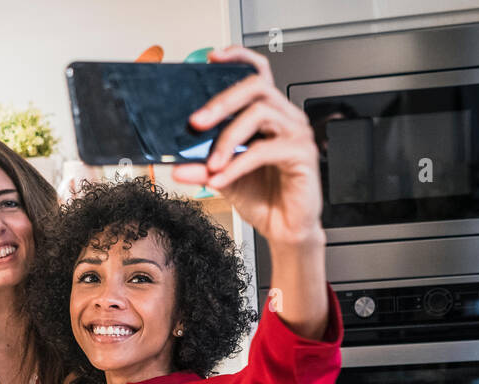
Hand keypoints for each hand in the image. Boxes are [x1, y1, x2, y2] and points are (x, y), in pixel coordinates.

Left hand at [173, 45, 324, 250]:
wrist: (284, 229)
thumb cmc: (263, 198)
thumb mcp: (222, 179)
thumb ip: (202, 168)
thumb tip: (176, 167)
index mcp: (268, 114)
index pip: (257, 73)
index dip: (238, 58)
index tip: (212, 58)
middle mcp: (285, 117)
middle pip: (256, 87)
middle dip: (222, 101)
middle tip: (196, 122)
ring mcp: (296, 133)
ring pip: (260, 113)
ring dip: (228, 137)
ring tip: (211, 163)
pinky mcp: (302, 154)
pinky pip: (264, 150)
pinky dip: (237, 165)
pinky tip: (221, 178)